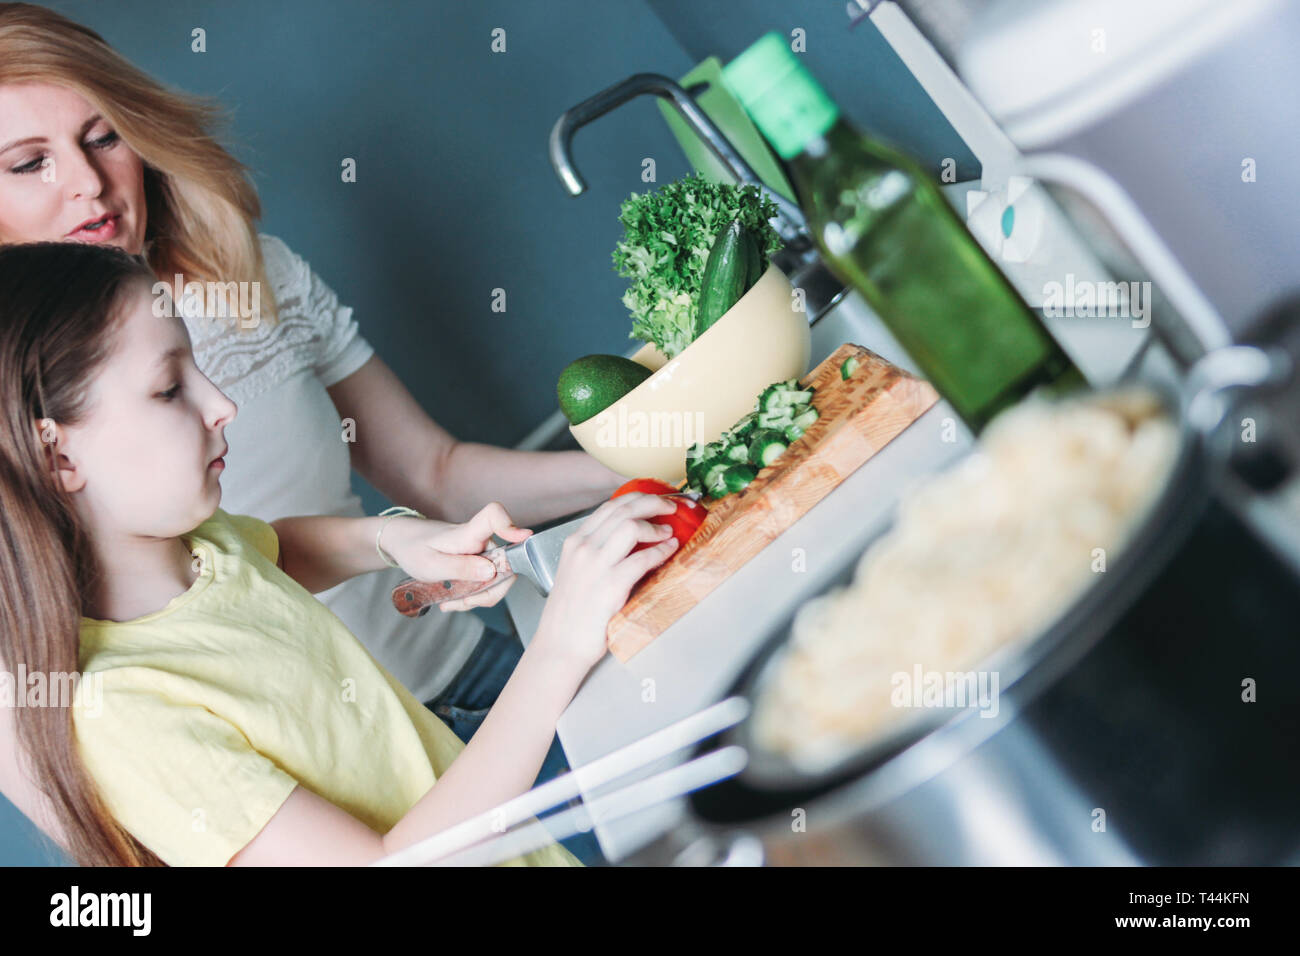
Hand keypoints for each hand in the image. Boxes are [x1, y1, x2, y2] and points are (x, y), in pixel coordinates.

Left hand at [381, 502, 531, 610]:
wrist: (402, 542)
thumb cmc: (413, 548)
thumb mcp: (430, 566)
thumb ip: (460, 568)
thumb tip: (491, 572)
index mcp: (466, 533)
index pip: (493, 516)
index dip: (510, 525)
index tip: (521, 538)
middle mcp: (479, 538)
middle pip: (506, 562)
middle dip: (489, 591)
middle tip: (464, 602)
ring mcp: (481, 550)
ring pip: (497, 577)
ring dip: (479, 596)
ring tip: (453, 603)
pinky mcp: (478, 560)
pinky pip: (487, 580)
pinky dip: (474, 594)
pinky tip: (456, 599)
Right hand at [533, 492, 679, 671]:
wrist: (560, 644)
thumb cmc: (571, 612)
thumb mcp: (578, 571)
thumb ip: (599, 551)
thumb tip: (634, 535)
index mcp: (575, 542)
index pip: (610, 506)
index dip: (638, 498)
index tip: (655, 499)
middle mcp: (583, 548)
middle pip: (623, 509)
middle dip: (653, 502)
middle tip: (671, 507)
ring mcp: (596, 565)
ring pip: (631, 526)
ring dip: (656, 526)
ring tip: (668, 532)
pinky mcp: (611, 585)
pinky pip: (642, 558)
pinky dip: (661, 551)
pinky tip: (669, 551)